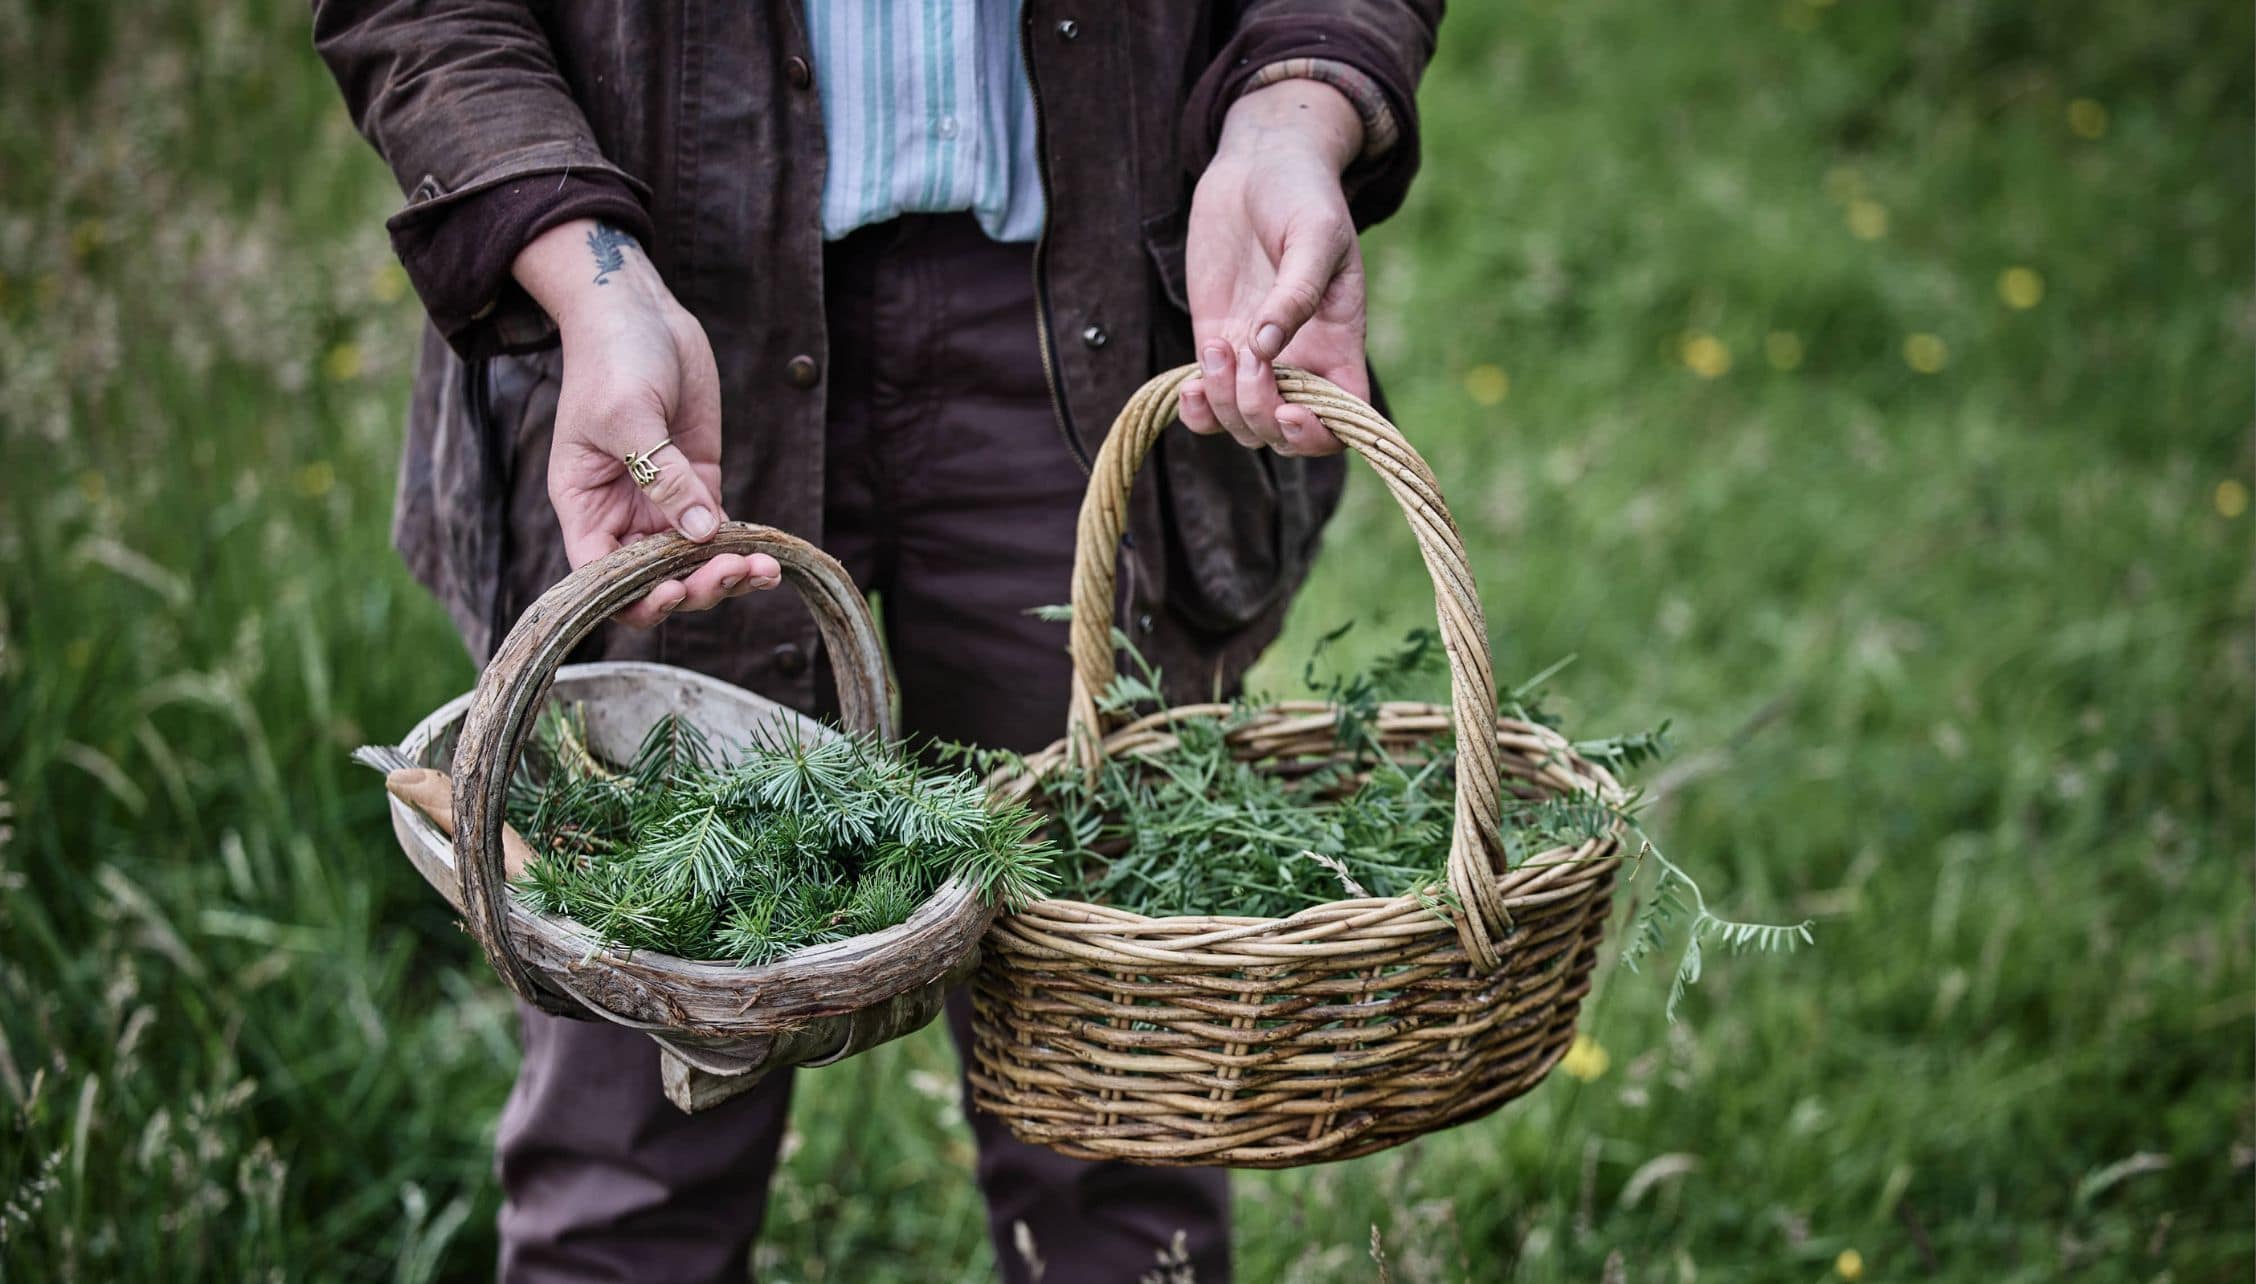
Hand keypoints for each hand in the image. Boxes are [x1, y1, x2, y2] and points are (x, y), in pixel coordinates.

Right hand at [513, 219, 777, 627]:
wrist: (640, 314)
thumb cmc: (613, 359)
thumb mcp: (630, 415)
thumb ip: (663, 477)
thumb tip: (699, 533)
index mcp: (585, 507)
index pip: (602, 578)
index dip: (635, 598)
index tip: (673, 591)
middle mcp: (622, 516)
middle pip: (654, 580)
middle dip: (694, 587)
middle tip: (733, 572)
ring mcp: (663, 504)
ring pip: (692, 564)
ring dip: (727, 576)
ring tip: (764, 570)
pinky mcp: (700, 485)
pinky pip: (720, 534)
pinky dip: (744, 550)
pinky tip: (772, 557)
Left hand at [1180, 80, 1369, 456]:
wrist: (1258, 165)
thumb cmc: (1302, 194)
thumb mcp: (1314, 234)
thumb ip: (1296, 291)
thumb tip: (1266, 348)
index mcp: (1339, 343)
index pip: (1343, 420)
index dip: (1318, 435)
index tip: (1290, 412)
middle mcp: (1300, 362)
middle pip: (1282, 433)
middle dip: (1259, 411)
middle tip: (1245, 357)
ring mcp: (1255, 359)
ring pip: (1240, 425)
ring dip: (1223, 404)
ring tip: (1217, 348)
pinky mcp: (1217, 345)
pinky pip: (1206, 404)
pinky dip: (1195, 410)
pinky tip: (1187, 384)